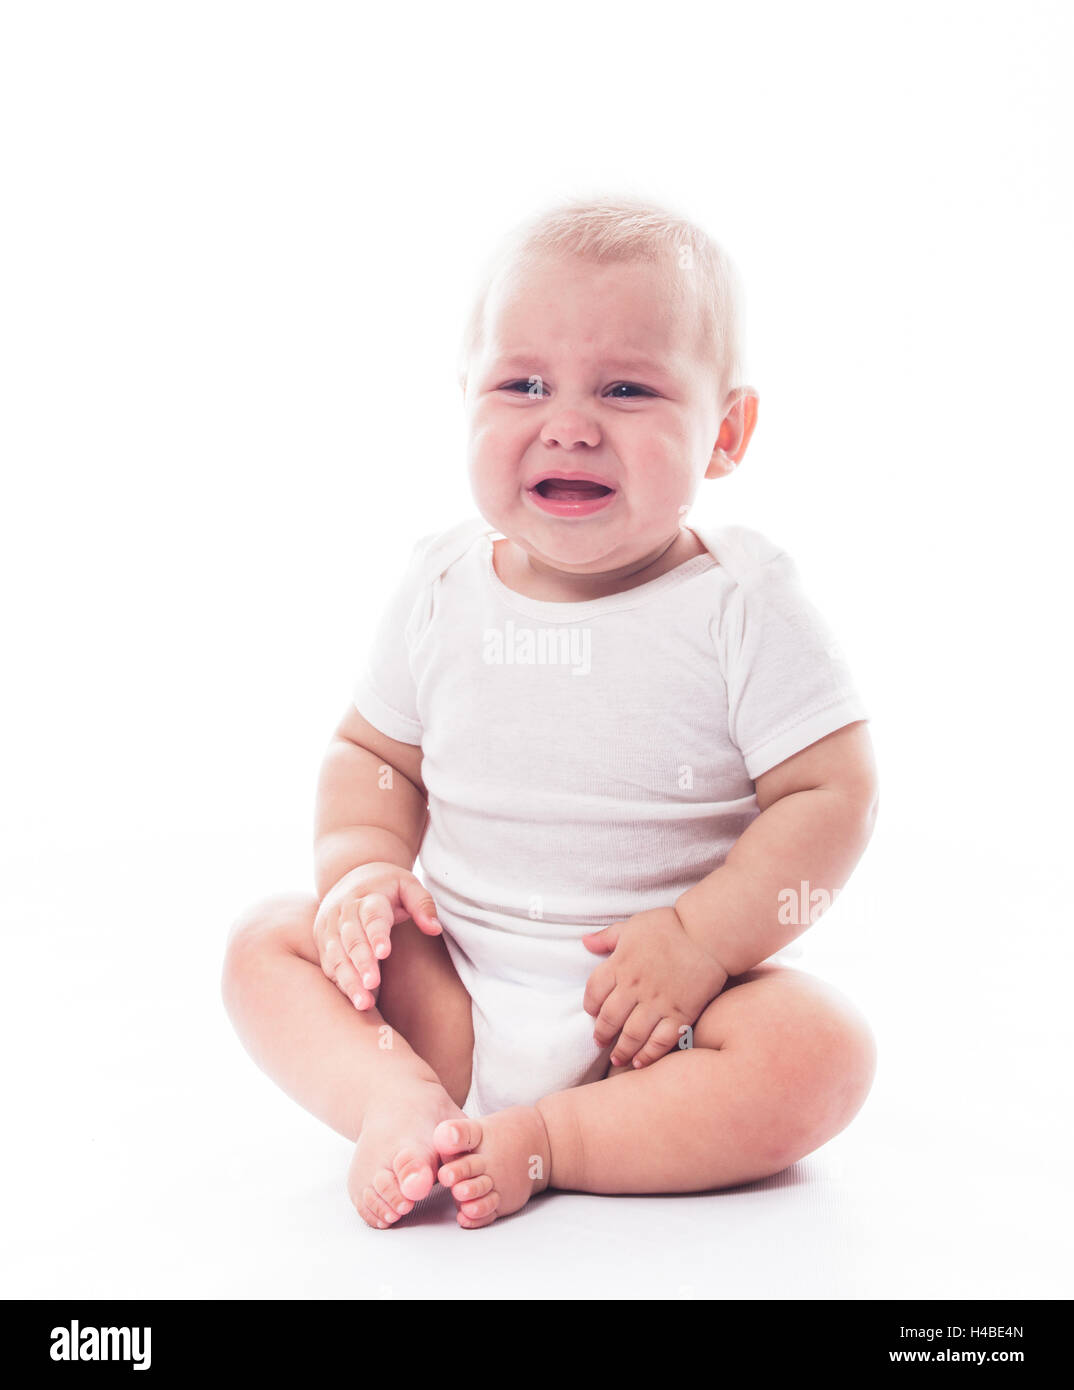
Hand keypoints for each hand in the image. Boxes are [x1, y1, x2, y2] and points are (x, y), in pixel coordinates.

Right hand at [313, 862, 441, 1009]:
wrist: (350, 876)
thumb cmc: (387, 886)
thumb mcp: (408, 886)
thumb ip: (423, 905)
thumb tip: (435, 929)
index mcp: (368, 896)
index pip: (372, 917)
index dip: (377, 935)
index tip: (384, 953)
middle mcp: (344, 911)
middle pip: (352, 939)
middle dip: (361, 963)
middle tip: (372, 984)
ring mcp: (329, 926)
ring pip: (336, 955)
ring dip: (348, 980)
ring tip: (363, 1003)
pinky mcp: (323, 941)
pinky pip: (329, 964)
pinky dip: (339, 982)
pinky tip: (353, 999)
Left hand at [582, 907, 728, 1068]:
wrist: (708, 932)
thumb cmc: (671, 925)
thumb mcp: (633, 925)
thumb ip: (607, 937)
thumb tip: (585, 941)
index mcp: (620, 964)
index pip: (594, 992)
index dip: (590, 1006)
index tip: (592, 1013)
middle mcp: (635, 986)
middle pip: (609, 1018)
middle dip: (602, 1034)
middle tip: (600, 1042)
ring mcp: (657, 1002)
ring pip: (631, 1035)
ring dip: (621, 1050)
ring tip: (617, 1059)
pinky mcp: (680, 1013)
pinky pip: (660, 1041)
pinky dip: (648, 1055)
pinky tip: (641, 1062)